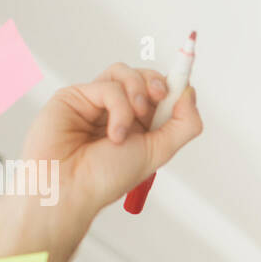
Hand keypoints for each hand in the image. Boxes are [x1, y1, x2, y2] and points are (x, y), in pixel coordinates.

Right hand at [16, 62, 202, 236]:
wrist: (70, 188)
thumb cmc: (106, 178)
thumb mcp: (158, 152)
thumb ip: (183, 124)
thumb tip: (189, 92)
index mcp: (140, 126)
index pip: (161, 94)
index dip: (174, 86)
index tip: (185, 84)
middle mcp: (118, 111)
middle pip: (144, 76)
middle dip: (157, 83)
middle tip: (159, 97)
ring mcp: (96, 102)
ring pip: (124, 73)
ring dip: (137, 93)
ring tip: (134, 121)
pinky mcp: (75, 95)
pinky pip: (107, 86)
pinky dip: (119, 108)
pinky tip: (114, 133)